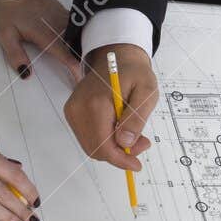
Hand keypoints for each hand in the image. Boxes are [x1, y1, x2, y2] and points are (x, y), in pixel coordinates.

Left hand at [0, 0, 82, 81]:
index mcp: (46, 36)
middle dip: (83, 59)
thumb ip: (16, 55)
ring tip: (88, 59)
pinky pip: (74, 26)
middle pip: (76, 46)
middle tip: (89, 72)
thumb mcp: (6, 36)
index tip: (81, 79)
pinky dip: (78, 35)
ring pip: (78, 35)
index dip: (74, 68)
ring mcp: (62, 17)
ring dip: (82, 47)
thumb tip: (26, 74)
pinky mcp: (62, 11)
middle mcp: (58, 27)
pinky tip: (80, 41)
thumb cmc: (8, 12)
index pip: (65, 55)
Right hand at [63, 44, 157, 171]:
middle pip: (95, 149)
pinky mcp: (73, 113)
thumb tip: (125, 142)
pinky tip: (119, 128)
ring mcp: (73, 111)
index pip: (102, 145)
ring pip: (91, 146)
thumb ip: (136, 118)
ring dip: (113, 148)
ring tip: (132, 133)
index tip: (136, 164)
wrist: (117, 56)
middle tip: (141, 142)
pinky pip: (88, 138)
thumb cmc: (134, 72)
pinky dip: (104, 140)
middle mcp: (78, 109)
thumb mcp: (147, 92)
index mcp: (96, 103)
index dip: (119, 159)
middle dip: (119, 154)